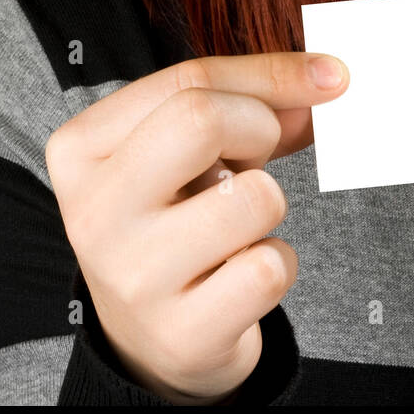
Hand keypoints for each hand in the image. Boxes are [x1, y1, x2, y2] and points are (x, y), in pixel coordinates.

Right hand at [45, 51, 348, 403]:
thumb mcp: (188, 152)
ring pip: (256, 197)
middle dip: (259, 128)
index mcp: (84, 149)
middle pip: (202, 120)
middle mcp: (96, 211)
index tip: (329, 76)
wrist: (149, 338)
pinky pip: (271, 267)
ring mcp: (134, 276)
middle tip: (255, 159)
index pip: (189, 81)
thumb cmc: (174, 220)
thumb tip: (324, 80)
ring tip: (236, 227)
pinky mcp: (181, 333)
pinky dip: (278, 263)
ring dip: (270, 206)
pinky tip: (243, 276)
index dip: (272, 75)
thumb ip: (250, 105)